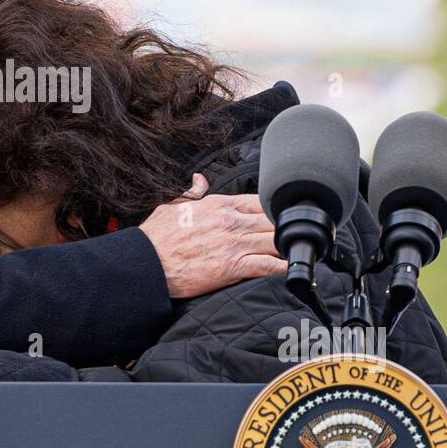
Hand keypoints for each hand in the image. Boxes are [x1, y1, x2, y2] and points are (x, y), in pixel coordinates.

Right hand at [139, 173, 284, 299]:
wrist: (148, 263)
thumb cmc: (157, 237)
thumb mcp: (173, 206)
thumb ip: (192, 192)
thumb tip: (199, 179)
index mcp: (218, 205)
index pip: (257, 200)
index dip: (273, 206)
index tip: (281, 214)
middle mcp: (230, 222)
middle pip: (272, 219)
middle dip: (285, 226)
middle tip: (297, 233)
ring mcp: (234, 244)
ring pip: (275, 240)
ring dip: (288, 245)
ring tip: (298, 249)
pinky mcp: (233, 267)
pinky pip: (267, 265)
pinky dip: (282, 267)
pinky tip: (291, 267)